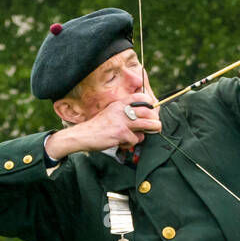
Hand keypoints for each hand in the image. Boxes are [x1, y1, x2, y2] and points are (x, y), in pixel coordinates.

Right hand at [46, 97, 160, 158]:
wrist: (82, 135)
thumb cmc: (98, 126)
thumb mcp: (111, 113)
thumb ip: (125, 113)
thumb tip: (144, 118)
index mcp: (119, 104)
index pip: (140, 97)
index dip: (150, 102)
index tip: (153, 109)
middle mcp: (122, 110)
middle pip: (148, 112)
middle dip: (155, 119)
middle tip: (156, 124)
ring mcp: (122, 122)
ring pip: (148, 124)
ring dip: (153, 129)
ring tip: (152, 131)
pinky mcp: (121, 133)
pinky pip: (135, 139)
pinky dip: (131, 143)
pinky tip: (123, 143)